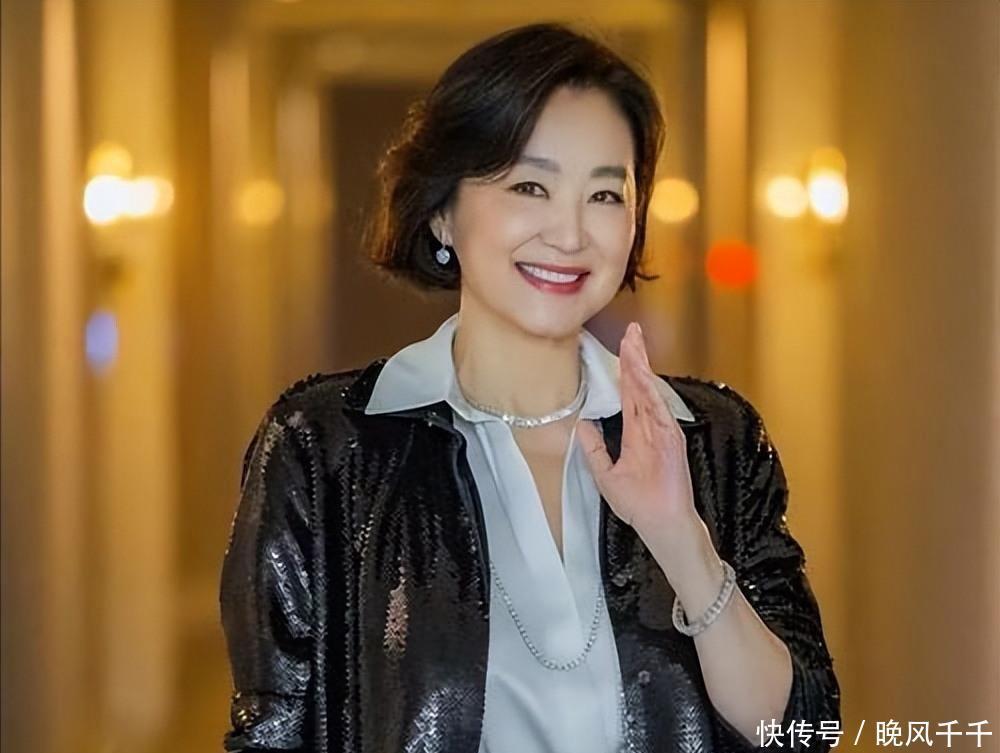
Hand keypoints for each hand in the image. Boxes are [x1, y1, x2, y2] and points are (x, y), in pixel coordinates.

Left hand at [576, 322, 700, 542]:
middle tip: (631, 330)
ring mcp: (662, 430)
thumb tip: (580, 424)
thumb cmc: (639, 504)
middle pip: (640, 385)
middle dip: (635, 357)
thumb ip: (594, 449)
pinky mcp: (671, 439)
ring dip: (641, 367)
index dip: (624, 370)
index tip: (621, 347)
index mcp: (636, 432)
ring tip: (633, 343)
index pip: (628, 394)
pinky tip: (641, 375)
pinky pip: (658, 410)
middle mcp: (650, 427)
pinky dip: (650, 392)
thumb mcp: (605, 474)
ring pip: (649, 392)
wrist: (659, 524)